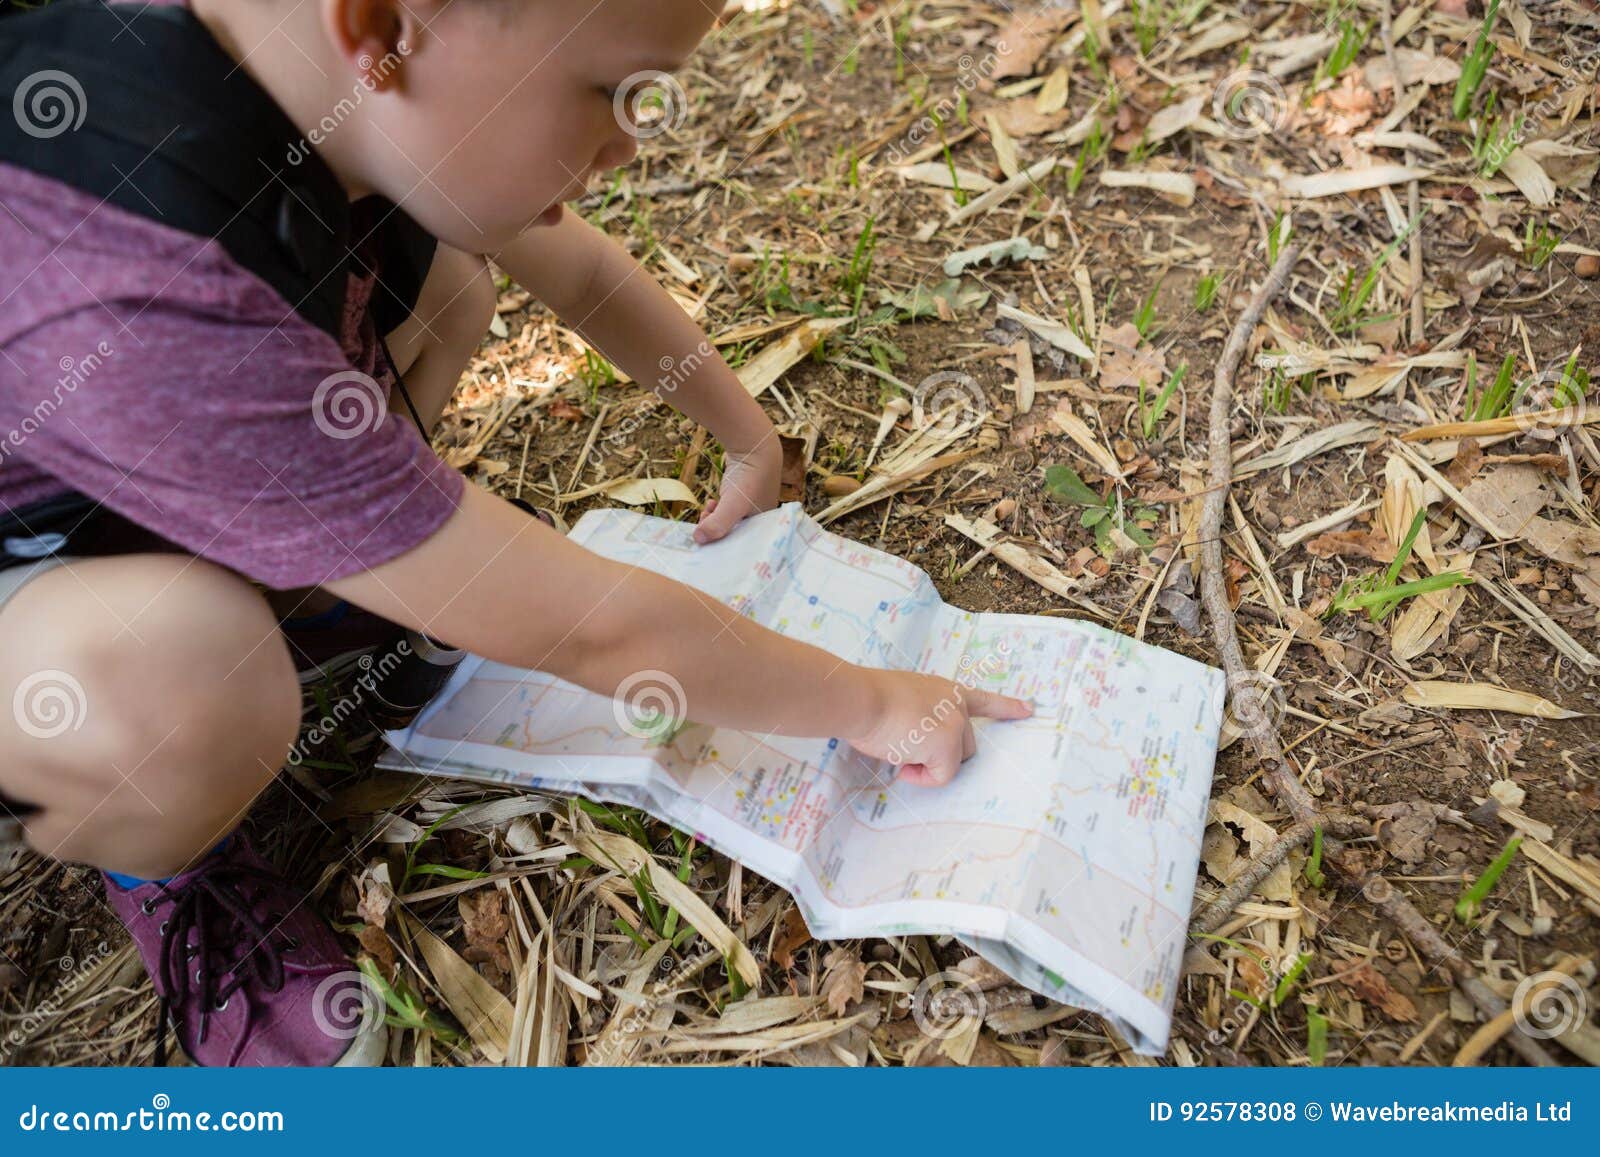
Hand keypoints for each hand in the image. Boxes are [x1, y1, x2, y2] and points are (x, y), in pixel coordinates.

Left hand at [694, 440, 781, 543]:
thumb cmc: (748, 478)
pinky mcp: (742, 494)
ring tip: (707, 511)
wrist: (753, 445)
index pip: (742, 544)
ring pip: (728, 521)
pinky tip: (711, 502)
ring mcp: (752, 505)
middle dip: (716, 531)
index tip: (708, 542)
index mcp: (765, 526)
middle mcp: (760, 518)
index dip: (724, 545)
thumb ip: (717, 524)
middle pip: (734, 533)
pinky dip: (717, 508)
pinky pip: (727, 509)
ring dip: (714, 519)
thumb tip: (698, 539)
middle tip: (703, 526)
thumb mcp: (732, 505)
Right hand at [846, 669, 1032, 786]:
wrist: (862, 699)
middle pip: (965, 745)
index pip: (983, 699)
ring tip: (898, 752)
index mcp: (945, 690)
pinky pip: (940, 776)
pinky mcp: (948, 745)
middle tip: (908, 754)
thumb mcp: (904, 701)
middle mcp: (956, 705)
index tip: (1028, 709)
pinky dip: (921, 778)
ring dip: (927, 766)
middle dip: (941, 756)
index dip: (1006, 706)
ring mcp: (955, 724)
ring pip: (953, 762)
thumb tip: (917, 746)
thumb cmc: (870, 700)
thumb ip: (921, 717)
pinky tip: (901, 764)